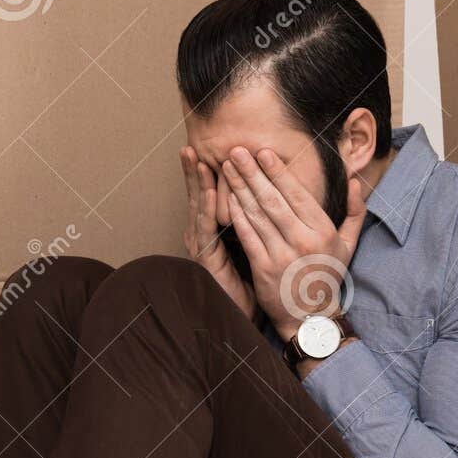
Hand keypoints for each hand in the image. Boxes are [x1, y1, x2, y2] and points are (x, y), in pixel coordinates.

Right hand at [180, 147, 256, 321]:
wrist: (245, 312)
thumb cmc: (251, 281)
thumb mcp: (254, 246)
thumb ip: (255, 223)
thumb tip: (266, 201)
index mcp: (215, 231)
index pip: (211, 195)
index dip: (209, 172)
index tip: (212, 148)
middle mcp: (204, 236)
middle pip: (198, 197)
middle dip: (195, 170)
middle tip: (191, 144)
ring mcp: (203, 248)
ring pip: (198, 209)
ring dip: (196, 183)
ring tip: (195, 158)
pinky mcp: (206, 261)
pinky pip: (206, 231)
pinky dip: (206, 209)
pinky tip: (207, 192)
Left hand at [222, 146, 365, 341]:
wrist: (311, 317)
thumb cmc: (327, 276)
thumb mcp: (348, 245)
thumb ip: (355, 212)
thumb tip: (356, 182)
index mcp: (322, 231)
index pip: (298, 194)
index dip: (278, 172)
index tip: (263, 152)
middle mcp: (303, 240)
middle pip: (274, 199)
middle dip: (253, 173)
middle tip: (236, 151)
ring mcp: (283, 255)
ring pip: (258, 215)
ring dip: (240, 189)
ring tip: (227, 168)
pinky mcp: (265, 269)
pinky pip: (248, 237)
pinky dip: (236, 216)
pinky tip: (226, 199)